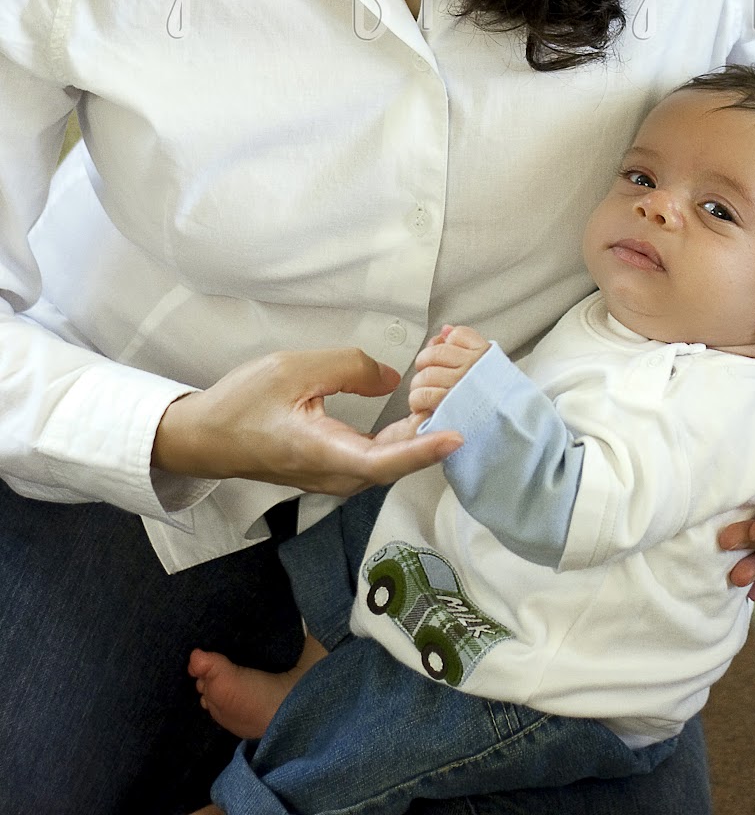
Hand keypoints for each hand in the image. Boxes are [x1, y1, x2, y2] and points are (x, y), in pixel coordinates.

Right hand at [151, 349, 461, 495]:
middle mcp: (332, 474)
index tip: (456, 437)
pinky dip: (399, 438)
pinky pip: (374, 458)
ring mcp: (332, 475)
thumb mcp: (294, 369)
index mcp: (321, 452)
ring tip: (446, 404)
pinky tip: (415, 416)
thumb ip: (347, 368)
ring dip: (417, 437)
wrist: (205, 437)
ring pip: (387, 461)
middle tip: (461, 399)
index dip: (422, 450)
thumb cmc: (241, 404)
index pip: (383, 460)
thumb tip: (392, 380)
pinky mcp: (331, 468)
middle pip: (394, 462)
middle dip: (431, 435)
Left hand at [409, 324, 490, 417]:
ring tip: (424, 392)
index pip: (456, 335)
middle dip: (424, 363)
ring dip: (419, 385)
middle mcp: (471, 366)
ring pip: (426, 375)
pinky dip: (417, 400)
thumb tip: (445, 330)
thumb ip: (467, 344)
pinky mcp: (449, 405)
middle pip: (434, 354)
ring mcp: (460, 385)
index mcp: (483, 354)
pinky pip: (423, 395)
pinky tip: (423, 405)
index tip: (442, 357)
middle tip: (426, 375)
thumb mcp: (491, 365)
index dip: (443, 343)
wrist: (510, 424)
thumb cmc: (498, 398)